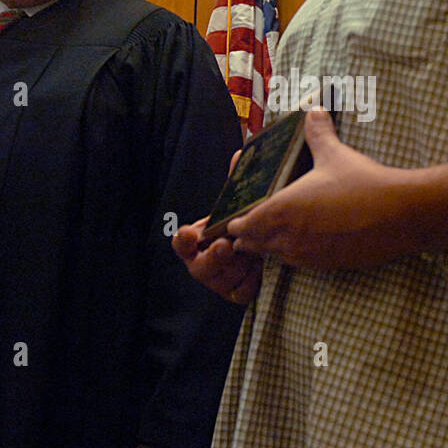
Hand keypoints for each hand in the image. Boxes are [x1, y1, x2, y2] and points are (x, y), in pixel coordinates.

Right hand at [172, 150, 264, 305]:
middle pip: (198, 268)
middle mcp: (204, 260)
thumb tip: (241, 154)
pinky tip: (259, 270)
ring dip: (235, 269)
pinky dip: (248, 283)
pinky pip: (240, 294)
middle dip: (212, 258)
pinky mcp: (238, 291)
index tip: (189, 233)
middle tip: (225, 245)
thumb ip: (237, 180)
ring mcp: (220, 278)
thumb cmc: (243, 219)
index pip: (182, 243)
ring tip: (252, 254)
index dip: (183, 241)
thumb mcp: (240, 201)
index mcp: (198, 239)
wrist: (265, 240)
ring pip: (220, 282)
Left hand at [225, 108, 410, 269]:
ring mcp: (309, 255)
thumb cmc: (363, 184)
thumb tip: (314, 110)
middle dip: (250, 236)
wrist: (400, 216)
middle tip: (248, 227)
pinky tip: (303, 244)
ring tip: (272, 235)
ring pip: (276, 256)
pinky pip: (300, 263)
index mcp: (282, 211)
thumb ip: (318, 133)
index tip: (235, 218)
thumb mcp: (336, 154)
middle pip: (256, 244)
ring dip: (271, 246)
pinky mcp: (328, 265)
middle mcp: (289, 238)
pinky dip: (294, 254)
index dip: (237, 222)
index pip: (244, 225)